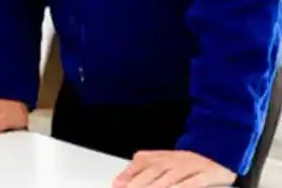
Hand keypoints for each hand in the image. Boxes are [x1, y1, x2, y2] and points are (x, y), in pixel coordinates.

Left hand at [112, 151, 234, 187]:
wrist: (219, 152)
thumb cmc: (187, 164)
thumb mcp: (162, 163)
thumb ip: (139, 171)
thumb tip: (117, 182)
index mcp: (162, 156)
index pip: (141, 162)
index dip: (128, 174)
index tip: (117, 184)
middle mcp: (174, 159)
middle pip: (154, 171)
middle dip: (139, 183)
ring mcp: (190, 166)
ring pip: (171, 177)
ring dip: (157, 187)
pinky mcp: (206, 174)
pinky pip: (192, 182)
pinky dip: (182, 187)